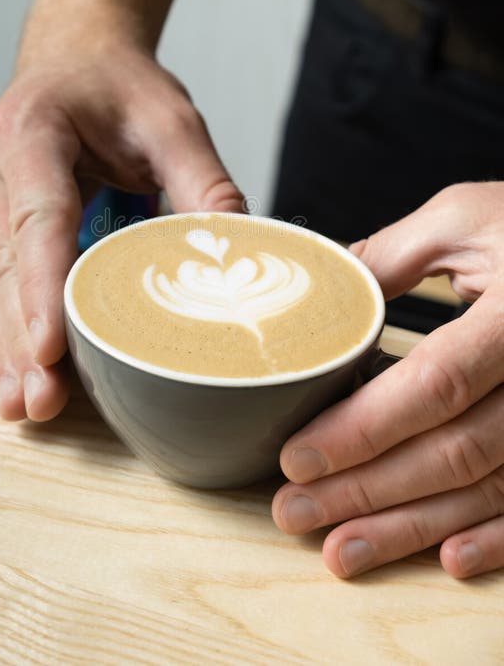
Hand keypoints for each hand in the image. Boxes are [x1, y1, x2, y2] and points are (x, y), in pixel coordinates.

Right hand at [0, 28, 242, 421]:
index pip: (37, 218)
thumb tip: (241, 250)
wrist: (73, 63)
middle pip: (3, 265)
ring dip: (1, 348)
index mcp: (34, 132)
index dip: (41, 286)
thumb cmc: (117, 88)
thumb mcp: (170, 121)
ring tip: (20, 404)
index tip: (50, 347)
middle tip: (42, 400)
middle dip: (21, 339)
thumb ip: (203, 180)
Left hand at [272, 182, 503, 578]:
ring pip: (488, 486)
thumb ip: (389, 257)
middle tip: (294, 511)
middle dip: (367, 490)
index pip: (435, 385)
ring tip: (341, 548)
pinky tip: (447, 559)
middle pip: (454, 450)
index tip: (297, 457)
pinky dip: (497, 537)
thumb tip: (320, 299)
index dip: (364, 429)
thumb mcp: (461, 217)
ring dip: (411, 527)